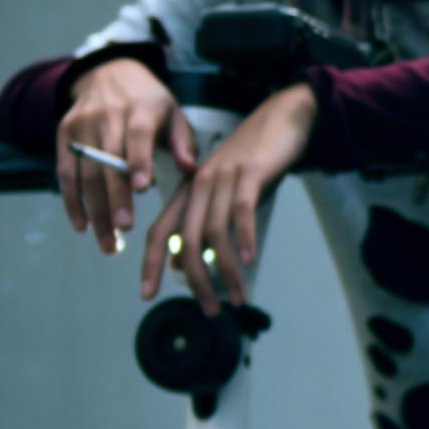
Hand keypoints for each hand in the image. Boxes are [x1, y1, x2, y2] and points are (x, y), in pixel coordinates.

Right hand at [56, 57, 195, 257]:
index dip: (138, 160)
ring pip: (86, 173)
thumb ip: (183, 141)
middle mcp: (108, 115)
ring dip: (95, 211)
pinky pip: (65, 173)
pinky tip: (83, 226)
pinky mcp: (64, 134)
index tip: (141, 188)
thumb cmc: (150, 103)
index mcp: (140, 108)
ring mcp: (83, 125)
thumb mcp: (173, 113)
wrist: (108, 72)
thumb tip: (191, 169)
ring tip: (109, 243)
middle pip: (108, 161)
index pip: (137, 135)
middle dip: (115, 198)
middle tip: (125, 230)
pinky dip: (72, 202)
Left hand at [148, 81, 315, 310]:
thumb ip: (203, 224)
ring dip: (224, 271)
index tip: (146, 294)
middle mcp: (198, 185)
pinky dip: (243, 238)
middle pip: (184, 240)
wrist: (282, 119)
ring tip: (238, 296)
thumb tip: (182, 263)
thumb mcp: (223, 194)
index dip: (150, 264)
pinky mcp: (249, 173)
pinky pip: (241, 210)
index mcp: (187, 192)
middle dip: (196, 280)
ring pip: (213, 232)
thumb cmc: (254, 162)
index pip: (158, 232)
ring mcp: (222, 178)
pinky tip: (249, 260)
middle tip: (210, 309)